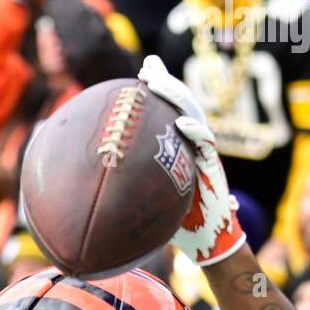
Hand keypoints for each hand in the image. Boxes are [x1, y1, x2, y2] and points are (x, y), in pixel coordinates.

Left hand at [138, 55, 246, 267]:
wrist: (208, 243)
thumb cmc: (178, 225)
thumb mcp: (150, 201)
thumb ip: (133, 188)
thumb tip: (95, 188)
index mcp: (179, 149)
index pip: (167, 112)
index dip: (157, 92)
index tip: (140, 74)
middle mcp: (192, 146)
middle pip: (180, 105)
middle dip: (165, 83)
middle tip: (147, 67)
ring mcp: (204, 155)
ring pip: (194, 115)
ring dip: (177, 97)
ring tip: (158, 82)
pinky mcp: (214, 169)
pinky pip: (207, 145)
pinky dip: (196, 131)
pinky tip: (181, 123)